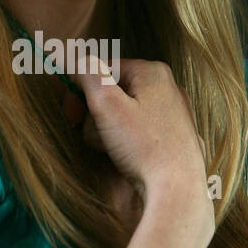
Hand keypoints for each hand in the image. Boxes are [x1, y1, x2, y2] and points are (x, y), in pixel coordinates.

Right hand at [70, 55, 212, 223]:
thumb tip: (80, 58)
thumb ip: (90, 75)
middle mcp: (168, 87)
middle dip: (97, 114)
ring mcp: (174, 113)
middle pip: (114, 92)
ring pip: (125, 113)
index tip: (71, 113)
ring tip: (112, 150)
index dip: (81, 90)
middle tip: (94, 135)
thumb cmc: (143, 146)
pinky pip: (140, 131)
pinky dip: (128, 142)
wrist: (177, 189)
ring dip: (109, 130)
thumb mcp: (107, 105)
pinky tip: (128, 158)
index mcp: (152, 72)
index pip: (104, 69)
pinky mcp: (175, 137)